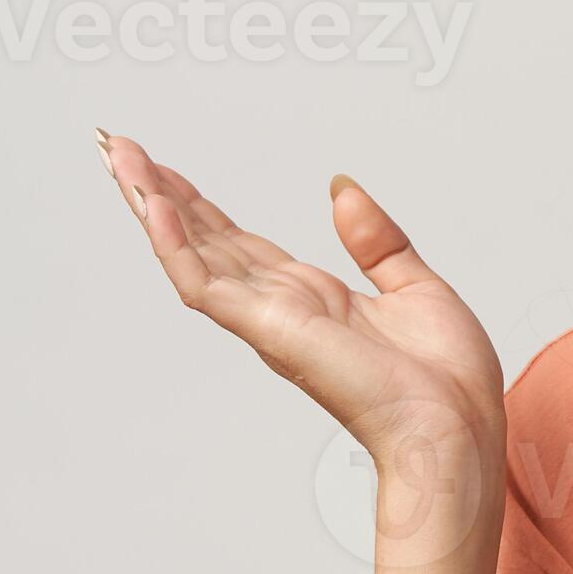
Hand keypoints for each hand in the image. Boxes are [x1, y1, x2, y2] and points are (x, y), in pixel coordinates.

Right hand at [94, 130, 504, 474]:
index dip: (199, 205)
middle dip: (159, 194)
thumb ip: (376, 240)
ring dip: (151, 205)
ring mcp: (269, 321)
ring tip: (118, 157)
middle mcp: (280, 309)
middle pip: (203, 241)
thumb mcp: (416, 286)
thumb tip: (343, 190)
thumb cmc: (445, 383)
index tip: (164, 168)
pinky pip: (206, 286)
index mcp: (312, 299)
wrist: (455, 426)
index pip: (238, 243)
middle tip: (117, 146)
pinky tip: (153, 206)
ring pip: (191, 255)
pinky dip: (176, 246)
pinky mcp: (269, 331)